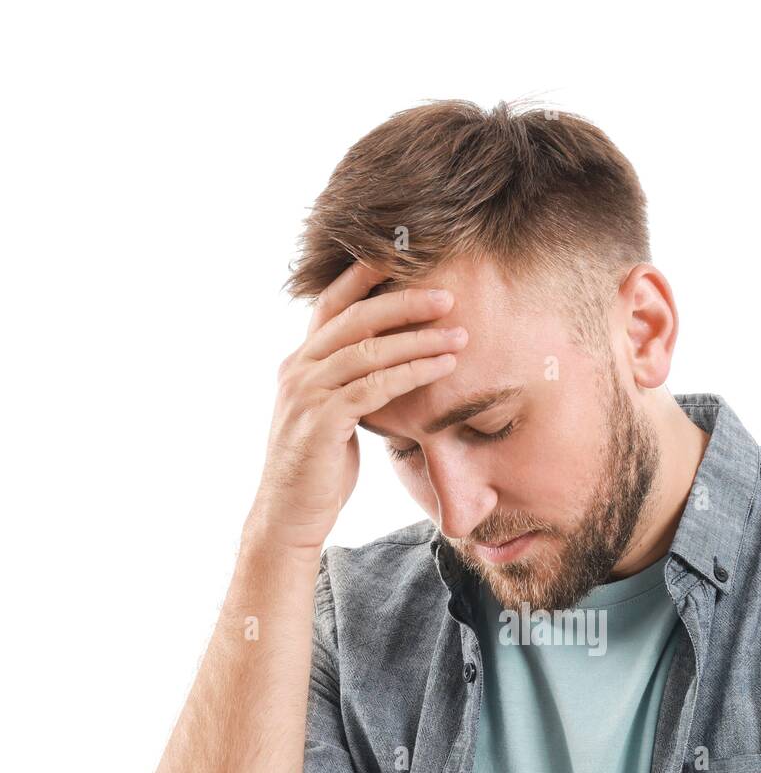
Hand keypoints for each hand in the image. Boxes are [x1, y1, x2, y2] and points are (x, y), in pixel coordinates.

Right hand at [247, 263, 466, 551]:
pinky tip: (443, 368)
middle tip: (447, 295)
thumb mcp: (332, 418)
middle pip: (354, 319)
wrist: (289, 517)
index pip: (332, 305)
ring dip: (418, 339)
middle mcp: (298, 369)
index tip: (402, 254)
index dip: (364, 276)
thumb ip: (349, 388)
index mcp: (300, 363)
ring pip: (369, 351)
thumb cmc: (318, 471)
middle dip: (403, 301)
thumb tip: (382, 372)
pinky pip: (375, 387)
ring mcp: (307, 393)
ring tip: (459, 333)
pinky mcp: (322, 421)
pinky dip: (412, 373)